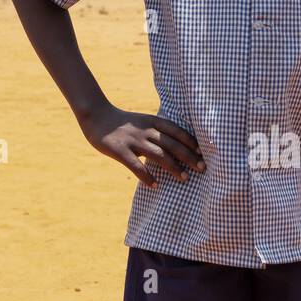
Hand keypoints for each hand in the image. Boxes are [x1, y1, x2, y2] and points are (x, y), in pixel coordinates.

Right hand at [78, 102, 203, 186]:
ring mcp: (133, 140)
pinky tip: (156, 185)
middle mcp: (145, 130)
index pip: (176, 131)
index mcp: (152, 121)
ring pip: (158, 154)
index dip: (191, 141)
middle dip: (189, 156)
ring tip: (185, 178)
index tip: (204, 152)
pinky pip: (136, 165)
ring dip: (173, 167)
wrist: (96, 116)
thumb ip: (159, 131)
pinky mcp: (119, 150)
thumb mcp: (144, 121)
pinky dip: (147, 176)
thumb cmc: (124, 123)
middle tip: (202, 168)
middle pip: (172, 144)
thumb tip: (179, 146)